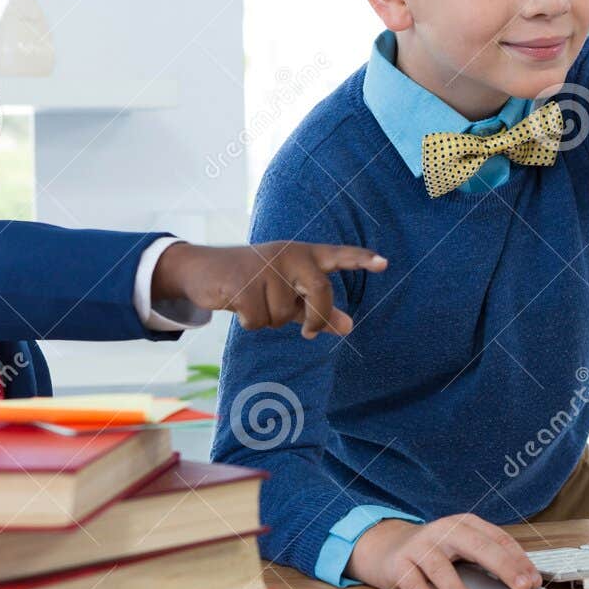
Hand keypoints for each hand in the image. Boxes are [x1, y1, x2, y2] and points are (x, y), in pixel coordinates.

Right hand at [151, 241, 386, 337]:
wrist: (204, 269)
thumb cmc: (255, 282)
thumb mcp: (289, 293)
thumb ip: (319, 309)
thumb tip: (349, 327)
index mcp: (304, 255)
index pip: (338, 255)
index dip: (361, 260)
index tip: (385, 264)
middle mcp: (289, 255)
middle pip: (320, 291)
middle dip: (316, 318)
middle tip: (307, 333)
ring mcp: (266, 267)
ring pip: (285, 314)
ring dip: (271, 319)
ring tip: (254, 301)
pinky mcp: (242, 283)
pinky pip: (260, 321)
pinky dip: (251, 323)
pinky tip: (239, 305)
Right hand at [346, 514, 541, 588]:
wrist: (385, 547)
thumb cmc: (433, 551)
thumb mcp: (461, 547)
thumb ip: (486, 560)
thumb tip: (522, 582)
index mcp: (465, 524)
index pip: (497, 538)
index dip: (518, 559)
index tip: (535, 580)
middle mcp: (444, 531)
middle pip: (476, 546)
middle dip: (503, 567)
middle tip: (522, 588)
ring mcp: (420, 547)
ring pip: (441, 568)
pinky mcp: (399, 565)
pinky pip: (415, 585)